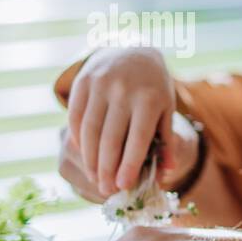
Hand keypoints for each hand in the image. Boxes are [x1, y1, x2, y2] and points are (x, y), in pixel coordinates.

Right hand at [65, 45, 179, 197]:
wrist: (133, 50)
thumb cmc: (154, 88)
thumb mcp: (166, 110)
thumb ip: (166, 141)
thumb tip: (166, 173)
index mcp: (149, 98)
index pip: (137, 139)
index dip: (129, 165)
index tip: (124, 187)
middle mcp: (123, 90)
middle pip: (110, 138)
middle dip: (107, 168)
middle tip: (107, 190)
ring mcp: (100, 84)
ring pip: (89, 130)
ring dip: (89, 158)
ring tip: (94, 177)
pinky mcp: (82, 82)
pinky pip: (75, 116)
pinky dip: (78, 138)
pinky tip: (83, 155)